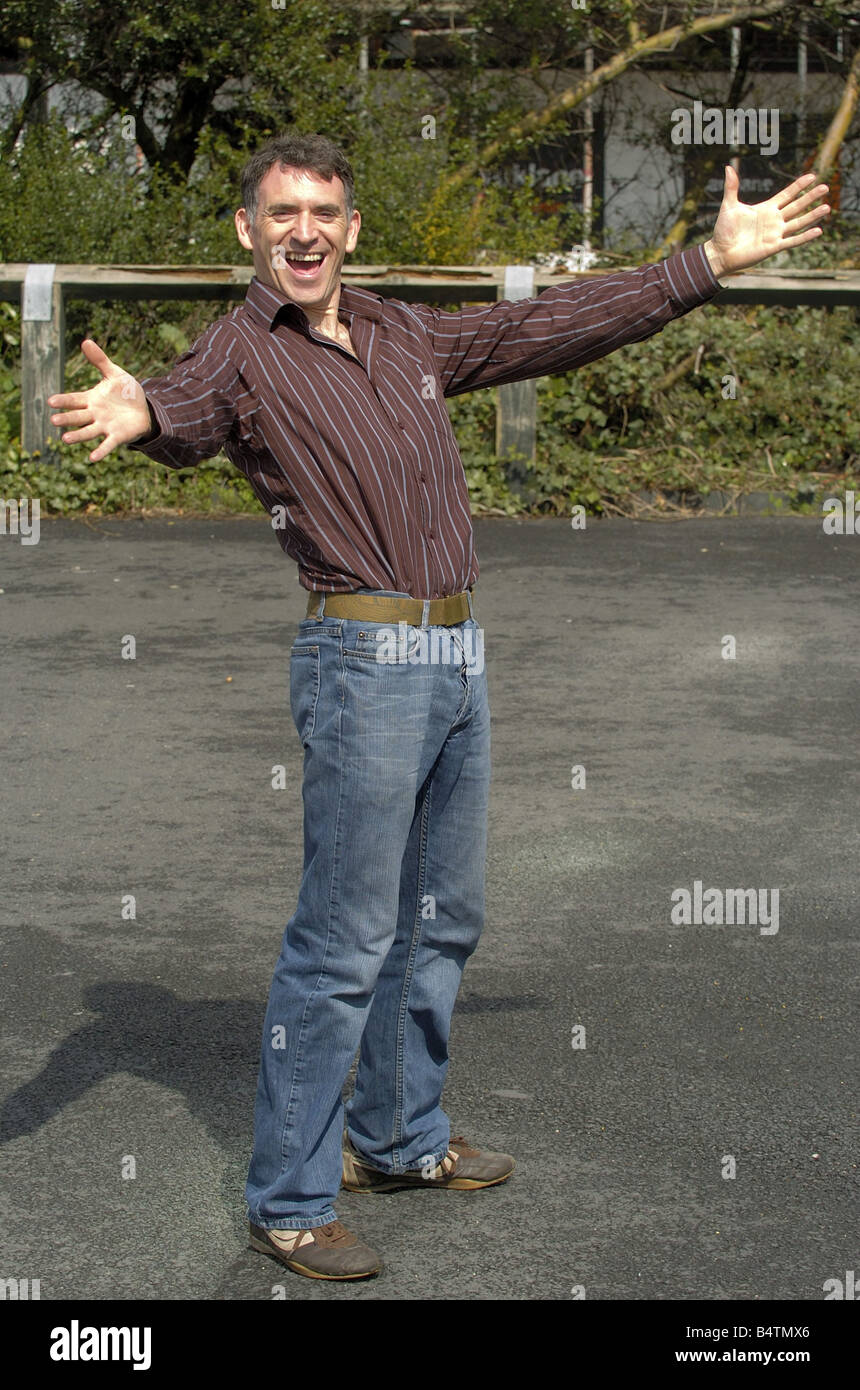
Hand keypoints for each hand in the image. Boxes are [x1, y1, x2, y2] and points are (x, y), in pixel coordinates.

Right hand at [48, 338, 152, 461]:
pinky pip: (107, 445)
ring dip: (77, 436)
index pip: (74, 400)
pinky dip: (100, 451)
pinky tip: (93, 458)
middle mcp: (94, 414)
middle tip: (54, 420)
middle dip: (66, 419)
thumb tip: (86, 341)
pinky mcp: (117, 436)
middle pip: (77, 417)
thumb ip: (100, 360)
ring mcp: (104, 426)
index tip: (51, 401)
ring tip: (65, 439)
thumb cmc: (125, 392)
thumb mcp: (114, 373)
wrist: (144, 410)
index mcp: (91, 399)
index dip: (64, 401)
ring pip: (88, 432)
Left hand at [704, 166, 829, 277]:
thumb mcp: (729, 205)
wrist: (720, 252)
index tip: (812, 176)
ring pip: (798, 222)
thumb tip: (729, 167)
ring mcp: (775, 234)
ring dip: (812, 215)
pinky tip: (818, 231)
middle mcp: (774, 220)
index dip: (799, 185)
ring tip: (827, 207)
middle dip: (810, 197)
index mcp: (766, 209)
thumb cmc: (724, 230)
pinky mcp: (773, 247)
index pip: (787, 194)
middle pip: (797, 206)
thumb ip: (732, 187)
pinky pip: (792, 241)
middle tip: (826, 187)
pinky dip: (805, 237)